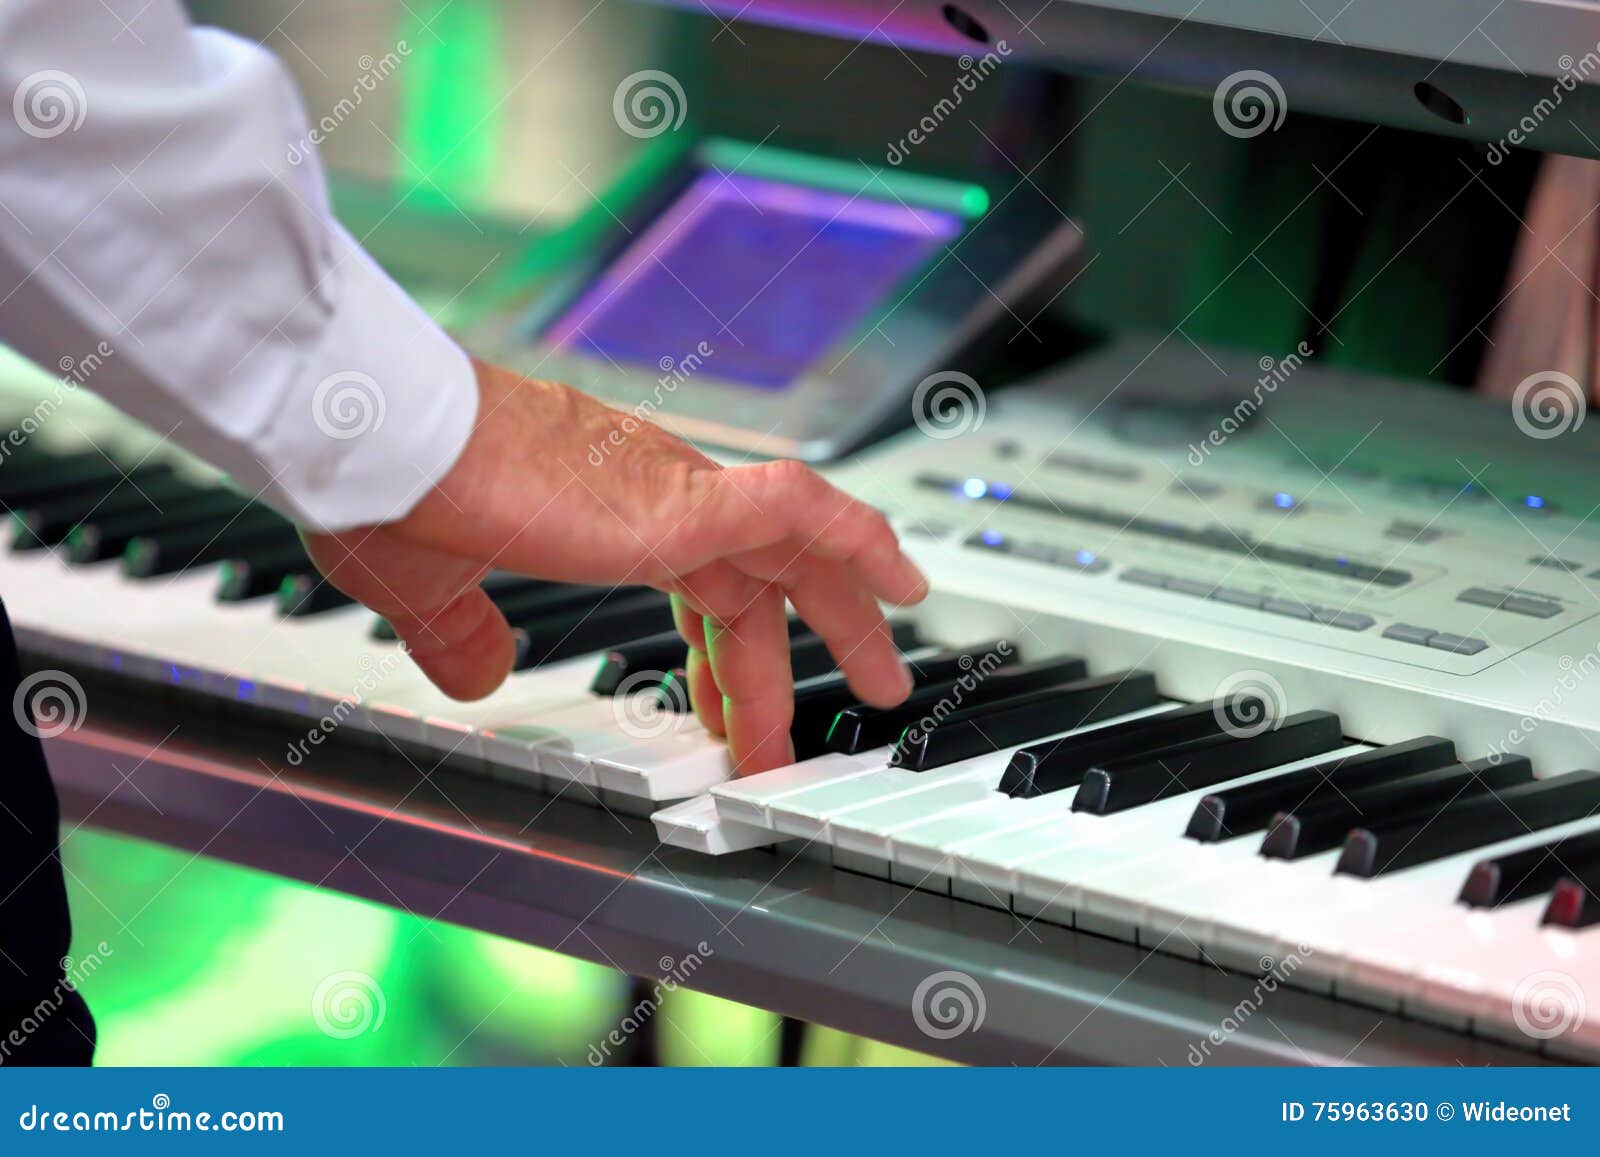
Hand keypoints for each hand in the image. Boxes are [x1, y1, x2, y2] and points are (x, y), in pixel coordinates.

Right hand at [301, 360, 927, 773]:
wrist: (381, 436)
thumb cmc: (393, 487)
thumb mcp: (433, 591)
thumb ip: (465, 634)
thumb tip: (478, 674)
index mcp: (608, 513)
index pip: (700, 587)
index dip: (727, 653)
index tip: (736, 711)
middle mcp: (653, 494)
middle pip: (763, 576)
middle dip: (799, 651)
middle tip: (831, 711)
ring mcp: (671, 491)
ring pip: (799, 545)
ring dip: (850, 610)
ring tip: (888, 675)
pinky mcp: (675, 499)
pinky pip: (799, 508)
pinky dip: (856, 538)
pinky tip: (898, 578)